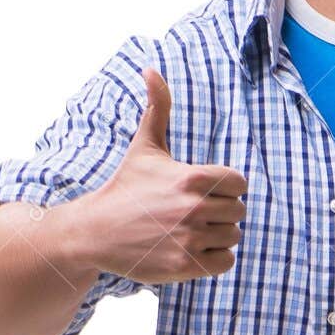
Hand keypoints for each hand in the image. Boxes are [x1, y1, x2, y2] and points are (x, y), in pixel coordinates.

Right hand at [61, 68, 246, 284]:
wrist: (95, 231)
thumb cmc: (126, 186)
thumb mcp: (145, 145)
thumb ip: (158, 106)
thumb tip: (151, 69)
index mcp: (193, 177)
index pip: (240, 184)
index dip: (225, 188)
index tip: (202, 192)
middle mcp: (195, 208)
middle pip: (238, 212)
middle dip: (220, 213)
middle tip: (190, 214)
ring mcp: (190, 238)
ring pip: (233, 237)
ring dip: (217, 237)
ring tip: (188, 231)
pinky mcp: (185, 266)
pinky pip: (225, 262)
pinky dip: (214, 259)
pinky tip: (191, 249)